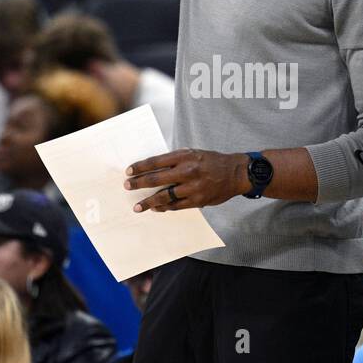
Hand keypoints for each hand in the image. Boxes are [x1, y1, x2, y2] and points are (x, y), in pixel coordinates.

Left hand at [125, 149, 248, 211]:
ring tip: (138, 206)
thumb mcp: (193, 153)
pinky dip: (164, 207)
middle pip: (157, 178)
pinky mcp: (198, 200)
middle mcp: (188, 171)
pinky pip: (176, 206)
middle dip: (139, 183)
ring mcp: (193, 187)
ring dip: (149, 201)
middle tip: (127, 186)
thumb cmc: (212, 162)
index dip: (140, 167)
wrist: (235, 173)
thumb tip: (154, 169)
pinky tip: (156, 208)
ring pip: (165, 196)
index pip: (156, 161)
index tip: (129, 171)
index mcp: (185, 156)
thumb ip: (175, 160)